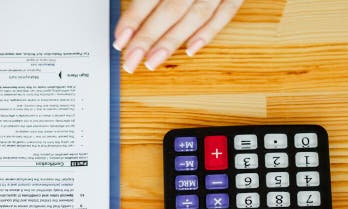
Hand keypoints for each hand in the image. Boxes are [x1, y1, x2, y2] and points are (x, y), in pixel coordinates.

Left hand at [114, 0, 244, 72]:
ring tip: (154, 60)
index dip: (134, 18)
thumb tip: (130, 10)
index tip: (120, 39)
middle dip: (149, 37)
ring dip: (174, 41)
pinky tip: (191, 49)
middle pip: (172, 9)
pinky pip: (227, 12)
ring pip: (197, 15)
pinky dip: (209, 32)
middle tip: (131, 59)